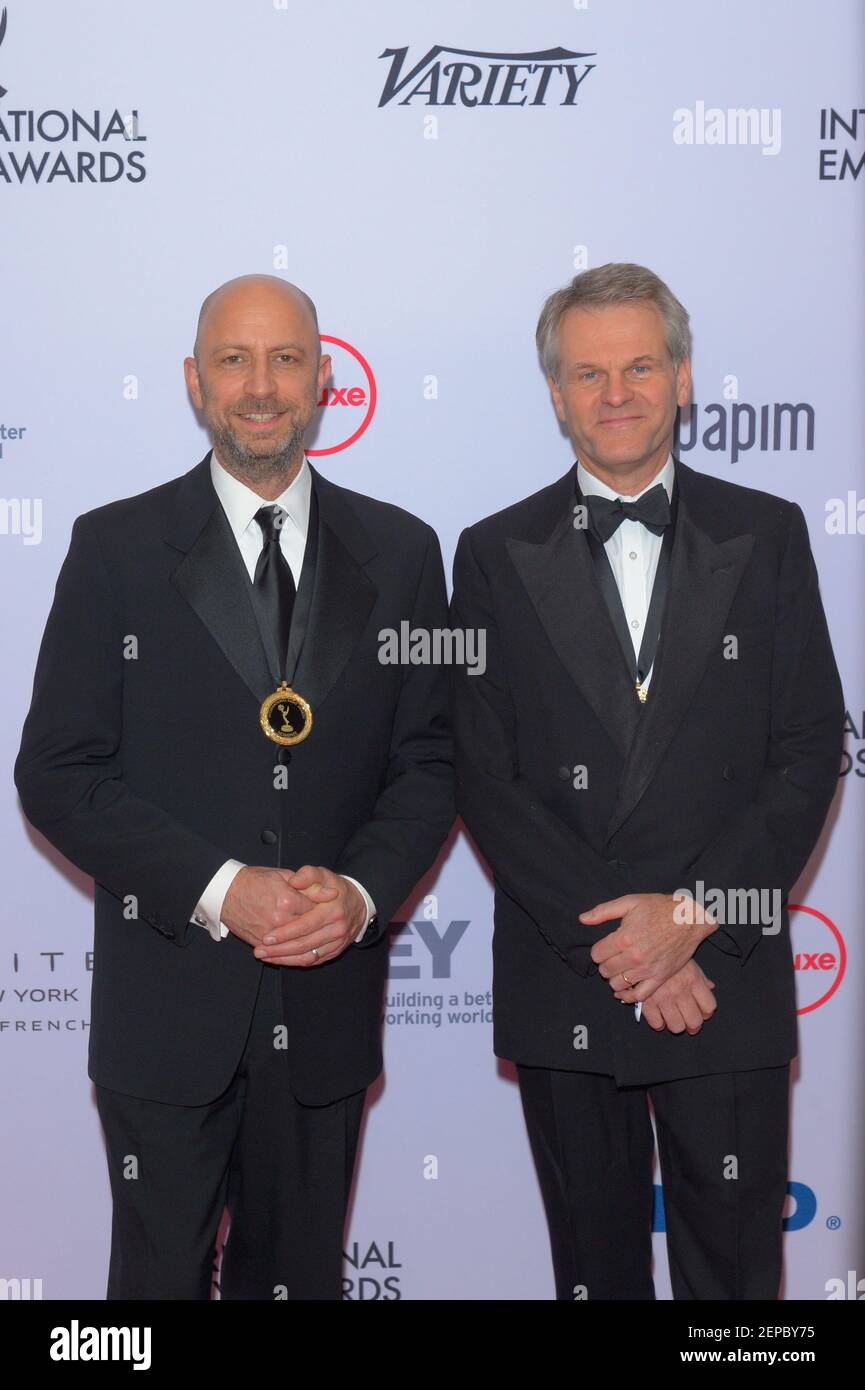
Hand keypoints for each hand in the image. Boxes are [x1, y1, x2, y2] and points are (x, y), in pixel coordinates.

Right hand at [221, 865, 337, 947]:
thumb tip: (333, 893)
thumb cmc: (254, 880)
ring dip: (310, 947)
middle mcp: (279, 919)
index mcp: (287, 900)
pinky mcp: (259, 942)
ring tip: (320, 945)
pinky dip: (293, 957)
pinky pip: (281, 955)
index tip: (331, 910)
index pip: (316, 910)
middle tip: (328, 928)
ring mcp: (268, 934)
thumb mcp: (283, 876)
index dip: (325, 910)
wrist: (225, 891)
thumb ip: (309, 885)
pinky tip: (303, 955)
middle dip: (320, 930)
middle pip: (309, 930)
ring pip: (297, 947)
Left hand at [252, 865, 367, 967]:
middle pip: (304, 944)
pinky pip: (313, 961)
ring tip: (264, 956)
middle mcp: (336, 929)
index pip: (305, 926)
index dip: (285, 933)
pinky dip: (295, 962)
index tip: (266, 937)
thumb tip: (293, 881)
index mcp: (332, 911)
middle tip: (259, 950)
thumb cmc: (336, 888)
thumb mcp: (323, 875)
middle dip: (279, 950)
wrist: (359, 904)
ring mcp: (337, 943)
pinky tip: (279, 959)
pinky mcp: (335, 952)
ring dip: (284, 959)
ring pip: (308, 957)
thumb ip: (307, 875)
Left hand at [583, 893, 715, 1001]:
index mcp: (624, 938)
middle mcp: (634, 956)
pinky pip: (638, 996)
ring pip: (618, 985)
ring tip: (619, 970)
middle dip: (605, 965)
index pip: (597, 954)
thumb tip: (582, 919)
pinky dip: (628, 996)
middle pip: (605, 971)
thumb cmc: (659, 908)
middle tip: (612, 958)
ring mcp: (647, 969)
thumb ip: (603, 911)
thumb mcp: (630, 902)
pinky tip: (625, 990)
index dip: (598, 951)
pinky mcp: (659, 978)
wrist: (688, 919)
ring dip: (614, 979)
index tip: (604, 948)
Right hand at [631, 960, 716, 1033]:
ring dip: (676, 1025)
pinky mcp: (646, 1002)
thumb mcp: (686, 960)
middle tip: (688, 1022)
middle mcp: (680, 991)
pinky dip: (658, 1023)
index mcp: (693, 979)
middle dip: (693, 1026)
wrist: (641, 949)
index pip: (709, 1006)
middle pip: (694, 1021)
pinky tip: (658, 1016)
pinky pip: (656, 1024)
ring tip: (673, 1019)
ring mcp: (663, 998)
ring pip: (677, 1027)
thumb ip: (700, 976)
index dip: (706, 1013)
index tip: (702, 1013)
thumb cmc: (665, 953)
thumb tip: (710, 986)